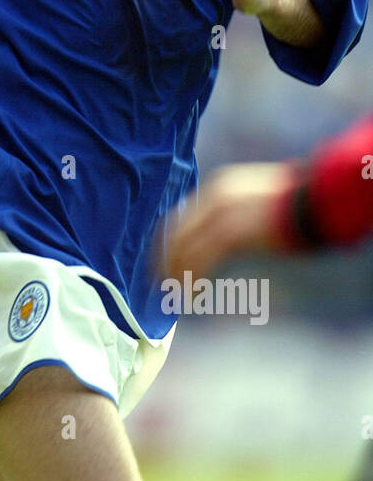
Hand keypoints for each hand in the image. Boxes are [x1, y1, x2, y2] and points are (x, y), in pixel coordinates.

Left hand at [160, 163, 292, 284]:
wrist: (317, 199)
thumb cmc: (297, 203)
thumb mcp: (258, 200)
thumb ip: (237, 214)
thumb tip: (229, 239)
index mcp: (219, 187)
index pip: (182, 216)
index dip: (171, 242)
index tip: (167, 260)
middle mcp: (213, 198)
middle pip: (175, 232)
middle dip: (166, 259)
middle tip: (162, 281)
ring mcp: (219, 215)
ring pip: (183, 249)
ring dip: (176, 273)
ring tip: (176, 293)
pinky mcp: (229, 234)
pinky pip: (198, 260)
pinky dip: (191, 279)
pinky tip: (192, 293)